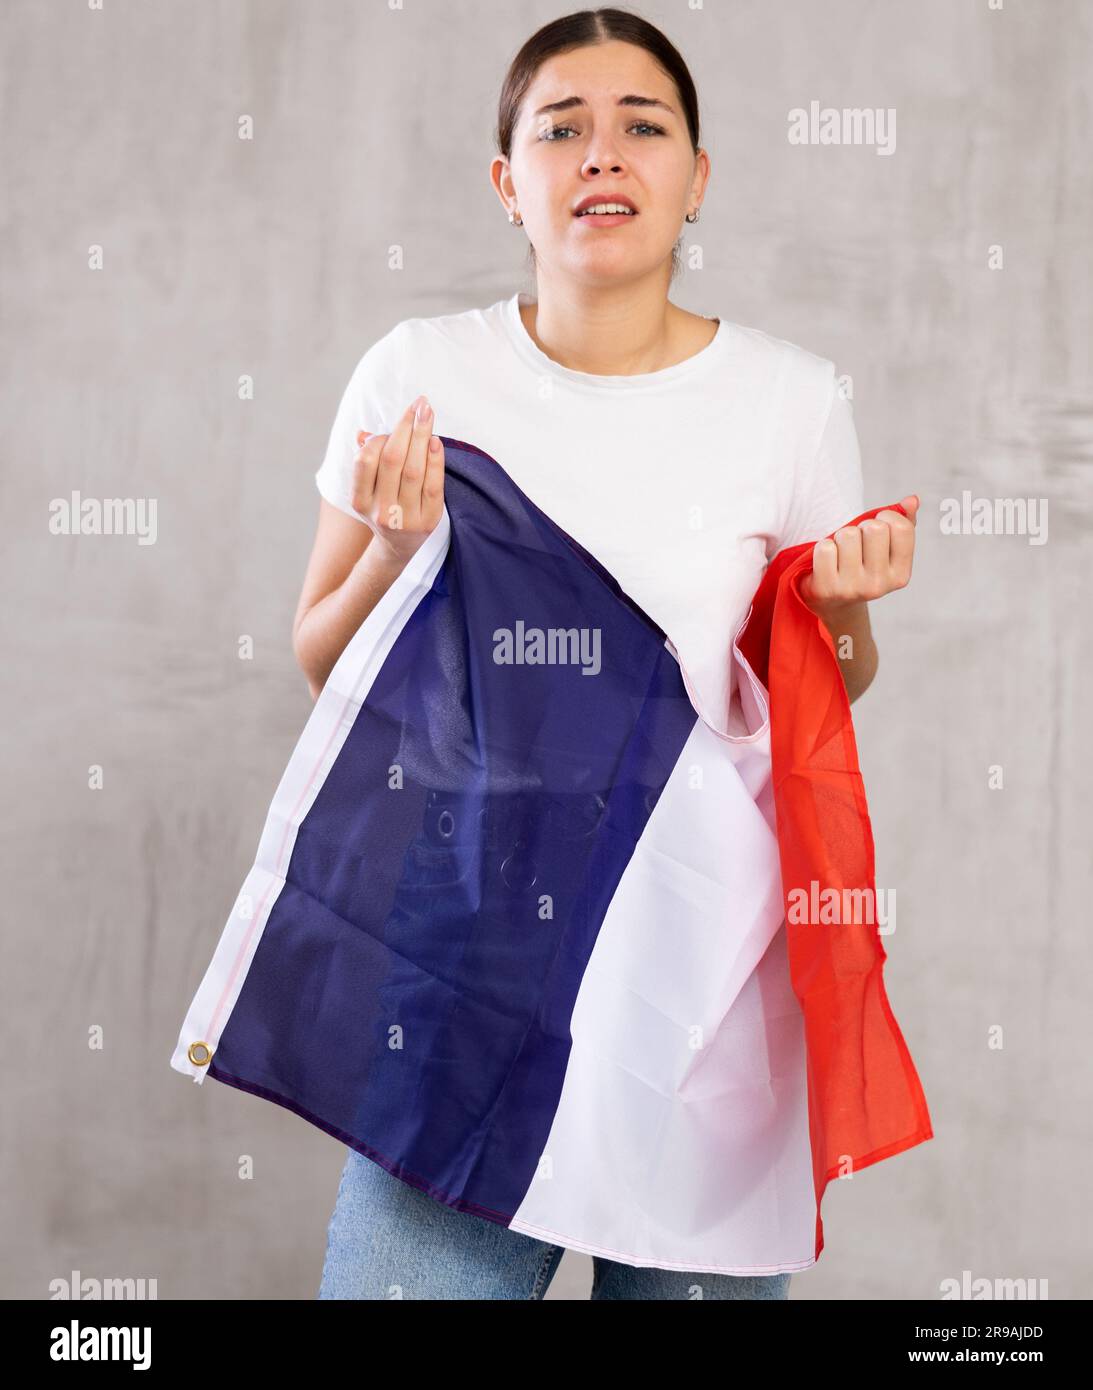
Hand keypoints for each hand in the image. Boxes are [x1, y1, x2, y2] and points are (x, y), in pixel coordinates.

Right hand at [351, 395, 444, 566]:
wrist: (400, 547)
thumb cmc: (384, 505)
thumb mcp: (368, 488)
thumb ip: (366, 460)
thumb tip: (363, 434)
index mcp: (360, 500)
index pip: (366, 461)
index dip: (381, 436)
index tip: (399, 418)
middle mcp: (380, 510)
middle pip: (393, 460)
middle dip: (406, 427)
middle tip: (420, 404)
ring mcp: (404, 518)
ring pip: (413, 470)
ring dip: (422, 437)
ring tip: (428, 413)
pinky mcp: (428, 522)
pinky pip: (433, 486)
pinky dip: (435, 461)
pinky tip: (435, 442)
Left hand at [799, 495, 918, 615]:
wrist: (833, 602)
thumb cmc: (862, 566)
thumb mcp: (886, 550)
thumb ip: (903, 523)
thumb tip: (912, 500)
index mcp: (900, 574)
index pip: (901, 527)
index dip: (886, 517)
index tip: (877, 527)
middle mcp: (879, 585)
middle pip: (874, 528)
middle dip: (862, 527)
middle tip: (856, 543)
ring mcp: (852, 588)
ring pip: (848, 535)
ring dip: (840, 537)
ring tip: (840, 553)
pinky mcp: (827, 589)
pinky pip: (825, 548)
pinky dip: (822, 548)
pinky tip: (826, 562)